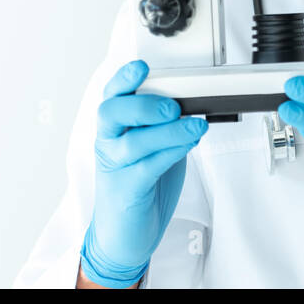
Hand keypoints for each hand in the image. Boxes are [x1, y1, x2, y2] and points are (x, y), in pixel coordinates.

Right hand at [81, 60, 208, 287]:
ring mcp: (114, 167)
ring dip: (169, 131)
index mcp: (114, 128)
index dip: (124, 79)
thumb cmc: (141, 186)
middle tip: (173, 107)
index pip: (112, 96)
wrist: (125, 235)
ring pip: (134, 141)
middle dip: (145, 104)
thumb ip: (164, 126)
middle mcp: (109, 143)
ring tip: (194, 127)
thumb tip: (192, 105)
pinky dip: (170, 152)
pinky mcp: (126, 190)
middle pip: (112, 111)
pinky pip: (147, 166)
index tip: (141, 67)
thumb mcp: (155, 146)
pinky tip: (187, 145)